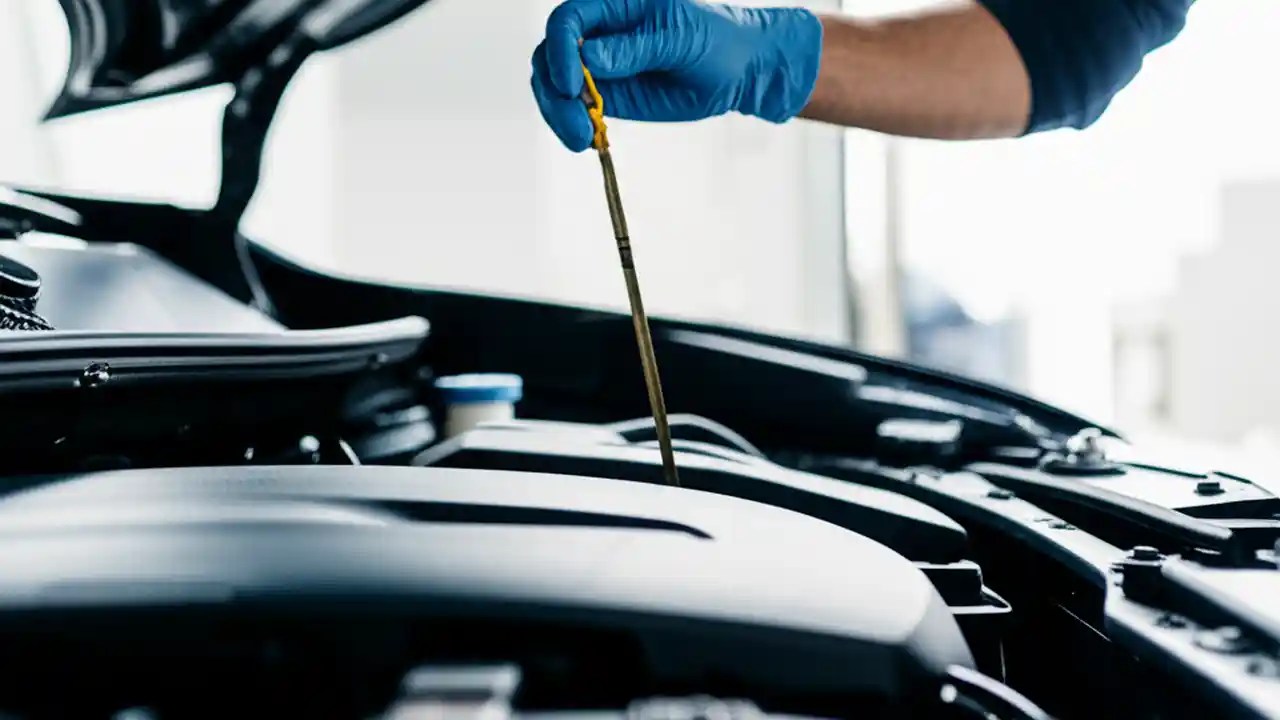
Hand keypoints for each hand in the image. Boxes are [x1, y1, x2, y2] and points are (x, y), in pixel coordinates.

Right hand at [531, 0, 822, 150]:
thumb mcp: (681, 39)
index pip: (568, 21)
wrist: (737, 70)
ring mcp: (596, 66)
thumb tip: (589, 58)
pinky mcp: (605, 96)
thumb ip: (636, 48)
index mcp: (614, 5)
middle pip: (549, 56)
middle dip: (554, 93)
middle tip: (578, 126)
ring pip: (553, 88)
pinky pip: (573, 111)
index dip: (561, 50)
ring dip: (558, 116)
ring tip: (583, 140)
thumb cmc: (715, 41)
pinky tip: (589, 142)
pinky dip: (572, 127)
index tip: (571, 85)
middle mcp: (597, 33)